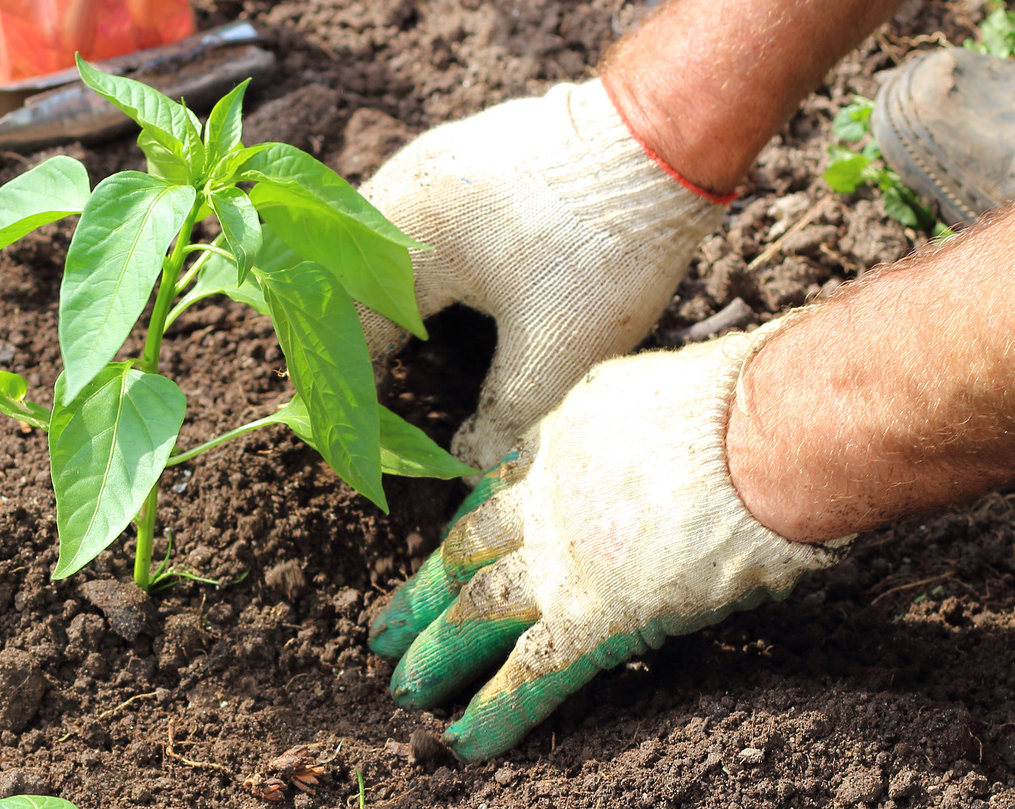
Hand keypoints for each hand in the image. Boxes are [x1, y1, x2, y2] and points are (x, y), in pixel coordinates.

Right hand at [358, 80, 726, 469]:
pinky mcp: (465, 150)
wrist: (667, 137)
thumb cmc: (608, 247)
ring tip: (385, 350)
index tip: (356, 431)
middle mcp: (400, 190)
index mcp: (405, 241)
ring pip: (372, 242)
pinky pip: (408, 213)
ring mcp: (431, 161)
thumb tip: (469, 465)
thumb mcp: (557, 354)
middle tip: (364, 394)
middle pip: (346, 279)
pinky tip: (427, 289)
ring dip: (374, 296)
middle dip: (353, 340)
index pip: (351, 327)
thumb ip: (503, 417)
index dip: (351, 385)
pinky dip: (405, 260)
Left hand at [368, 325, 848, 759]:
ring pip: (480, 610)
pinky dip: (496, 710)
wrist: (765, 432)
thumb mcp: (672, 393)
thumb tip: (685, 444)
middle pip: (470, 549)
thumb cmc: (749, 404)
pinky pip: (533, 671)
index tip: (451, 548)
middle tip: (385, 628)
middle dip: (426, 592)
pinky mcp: (593, 615)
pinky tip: (462, 741)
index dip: (474, 525)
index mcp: (568, 439)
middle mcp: (549, 497)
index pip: (504, 489)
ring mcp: (563, 558)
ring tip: (401, 691)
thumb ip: (654, 428)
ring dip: (438, 653)